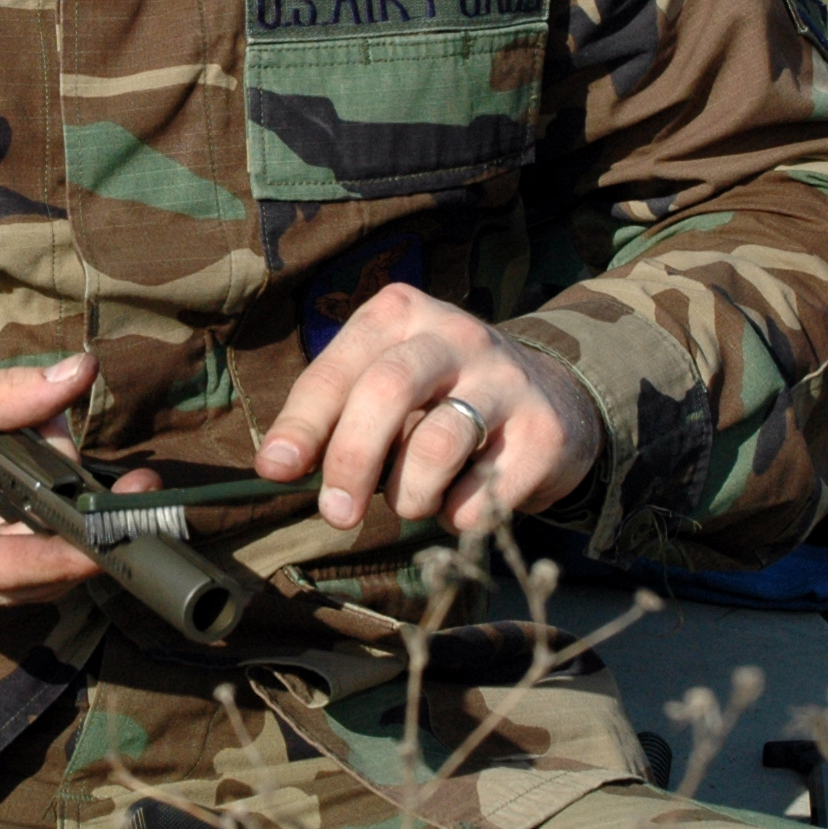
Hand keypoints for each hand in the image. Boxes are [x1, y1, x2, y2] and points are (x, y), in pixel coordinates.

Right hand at [0, 352, 156, 614]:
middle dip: (68, 518)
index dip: (78, 549)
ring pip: (16, 574)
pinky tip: (19, 468)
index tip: (125, 516)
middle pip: (27, 577)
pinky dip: (19, 522)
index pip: (13, 568)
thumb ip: (0, 394)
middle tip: (77, 445)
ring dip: (45, 516)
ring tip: (43, 441)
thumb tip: (79, 373)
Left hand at [253, 284, 600, 533]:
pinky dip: (458, 515)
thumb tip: (276, 465)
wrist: (551, 398)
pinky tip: (462, 501)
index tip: (276, 469)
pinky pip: (483, 494)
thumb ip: (333, 416)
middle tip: (336, 514)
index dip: (303, 421)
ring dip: (408, 496)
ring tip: (411, 503)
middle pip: (388, 391)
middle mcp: (456, 334)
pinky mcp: (544, 431)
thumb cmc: (439, 395)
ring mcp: (506, 379)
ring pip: (435, 446)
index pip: (340, 367)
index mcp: (401, 313)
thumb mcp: (385, 384)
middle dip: (352, 461)